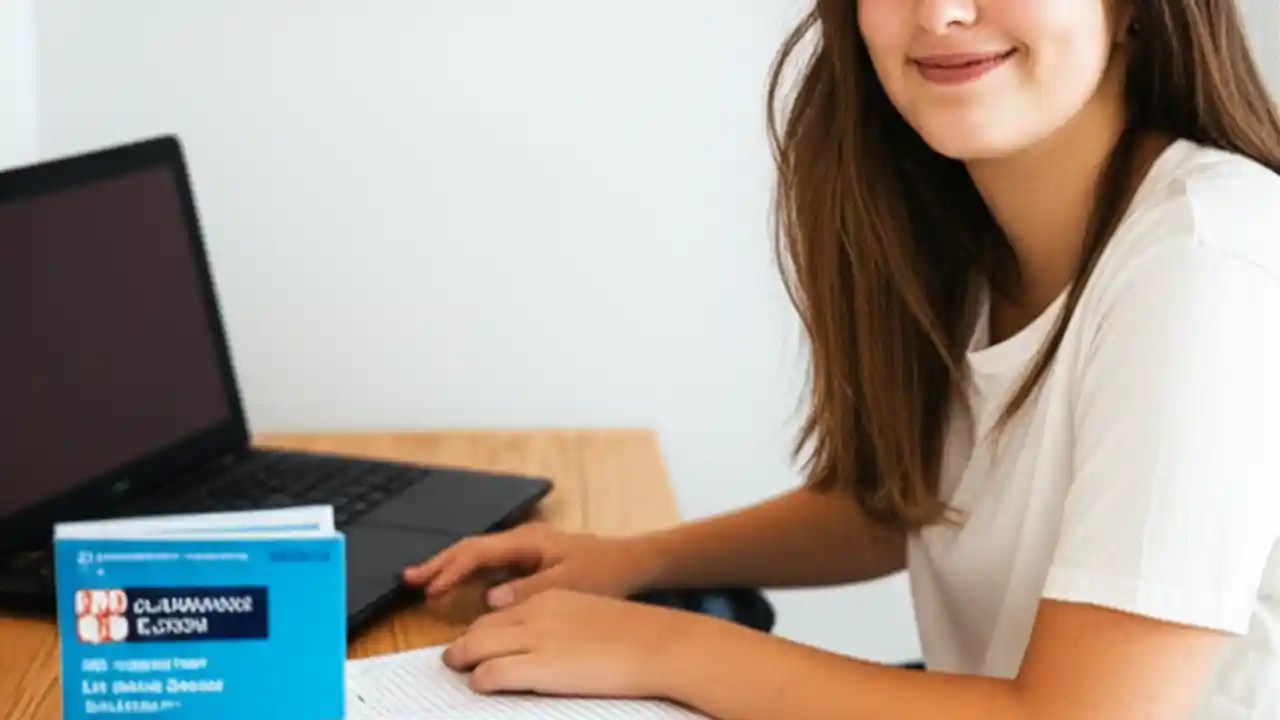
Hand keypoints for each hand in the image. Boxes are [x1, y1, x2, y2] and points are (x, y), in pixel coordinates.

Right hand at [402, 523, 664, 607]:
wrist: (631, 562)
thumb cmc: (604, 571)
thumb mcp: (568, 584)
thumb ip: (528, 591)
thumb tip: (490, 598)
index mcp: (528, 540)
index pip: (478, 552)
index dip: (451, 571)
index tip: (431, 590)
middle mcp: (522, 539)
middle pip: (471, 548)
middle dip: (440, 563)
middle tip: (409, 579)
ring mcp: (525, 548)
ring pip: (478, 555)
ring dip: (451, 568)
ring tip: (423, 582)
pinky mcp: (530, 560)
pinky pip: (491, 564)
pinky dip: (469, 574)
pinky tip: (457, 585)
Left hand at [442, 589, 715, 699]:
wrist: (658, 643)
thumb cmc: (634, 635)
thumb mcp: (590, 614)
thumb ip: (561, 621)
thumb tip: (548, 642)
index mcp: (549, 597)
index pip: (499, 612)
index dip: (482, 631)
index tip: (475, 644)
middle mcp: (534, 613)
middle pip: (480, 628)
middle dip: (464, 646)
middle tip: (455, 660)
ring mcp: (534, 640)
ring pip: (475, 648)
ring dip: (463, 661)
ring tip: (459, 673)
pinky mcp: (538, 668)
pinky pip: (490, 674)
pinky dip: (479, 681)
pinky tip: (480, 687)